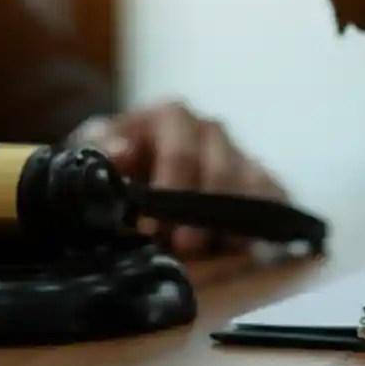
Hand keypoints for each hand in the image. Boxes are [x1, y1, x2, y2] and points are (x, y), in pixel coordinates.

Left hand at [69, 101, 288, 255]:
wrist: (130, 171)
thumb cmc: (110, 162)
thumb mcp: (91, 150)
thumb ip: (98, 148)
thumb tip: (121, 152)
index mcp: (171, 115)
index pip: (180, 152)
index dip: (169, 191)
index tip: (151, 228)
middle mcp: (210, 129)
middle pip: (221, 171)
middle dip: (201, 214)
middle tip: (184, 249)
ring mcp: (238, 153)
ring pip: (251, 183)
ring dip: (233, 220)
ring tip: (214, 250)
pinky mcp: (258, 179)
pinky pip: (273, 196)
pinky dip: (262, 221)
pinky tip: (243, 244)